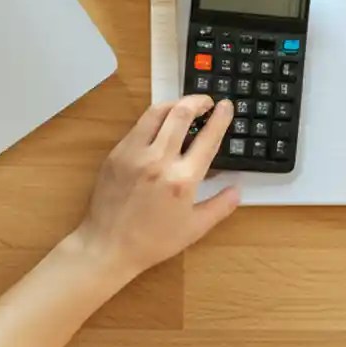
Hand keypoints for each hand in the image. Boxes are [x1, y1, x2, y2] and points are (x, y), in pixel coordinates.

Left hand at [69, 95, 240, 280]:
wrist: (108, 246)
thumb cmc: (153, 241)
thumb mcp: (194, 229)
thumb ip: (220, 206)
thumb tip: (237, 189)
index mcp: (182, 180)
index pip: (207, 138)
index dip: (220, 118)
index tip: (226, 106)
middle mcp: (158, 161)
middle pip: (181, 114)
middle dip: (197, 101)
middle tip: (206, 101)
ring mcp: (134, 154)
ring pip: (157, 112)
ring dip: (175, 104)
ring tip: (184, 107)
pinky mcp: (117, 153)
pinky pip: (138, 126)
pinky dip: (154, 119)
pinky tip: (160, 125)